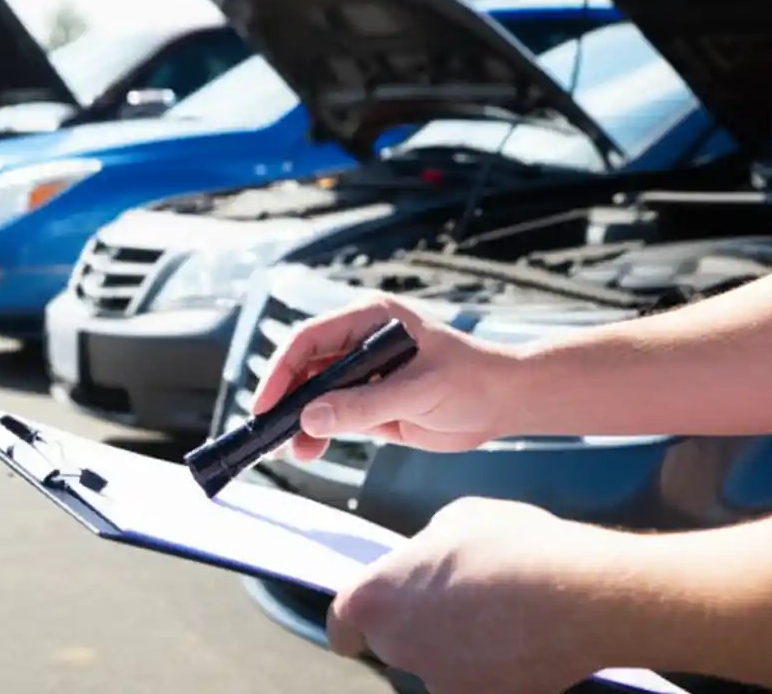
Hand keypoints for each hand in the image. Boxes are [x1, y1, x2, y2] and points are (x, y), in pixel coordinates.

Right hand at [252, 294, 524, 458]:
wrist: (504, 403)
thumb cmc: (471, 380)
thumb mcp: (417, 391)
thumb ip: (364, 405)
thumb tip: (309, 418)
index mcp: (368, 319)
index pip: (309, 340)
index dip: (282, 370)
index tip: (266, 404)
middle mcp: (359, 342)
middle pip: (304, 368)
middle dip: (285, 400)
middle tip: (268, 431)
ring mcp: (362, 373)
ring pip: (313, 395)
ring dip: (299, 422)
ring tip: (291, 451)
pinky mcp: (368, 402)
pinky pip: (331, 416)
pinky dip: (317, 433)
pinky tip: (310, 451)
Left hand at [327, 497, 634, 693]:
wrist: (578, 595)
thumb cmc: (511, 545)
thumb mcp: (456, 520)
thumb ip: (425, 549)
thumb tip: (428, 563)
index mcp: (377, 598)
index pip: (343, 622)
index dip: (350, 627)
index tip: (353, 634)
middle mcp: (398, 648)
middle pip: (394, 643)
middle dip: (417, 627)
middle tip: (459, 602)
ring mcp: (440, 682)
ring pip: (438, 666)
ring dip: (456, 649)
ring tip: (501, 617)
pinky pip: (478, 682)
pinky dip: (493, 669)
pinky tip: (524, 642)